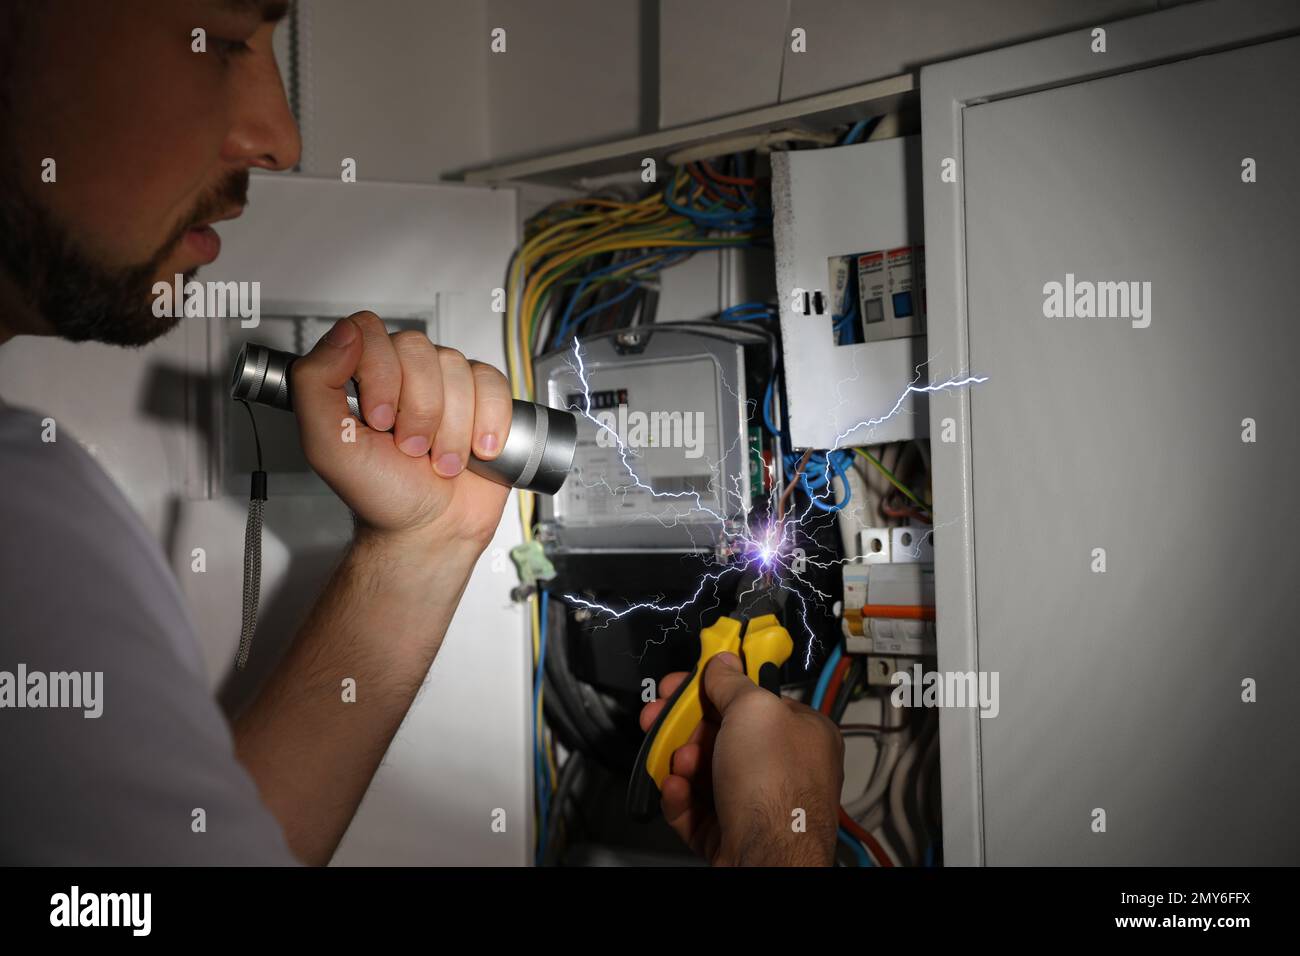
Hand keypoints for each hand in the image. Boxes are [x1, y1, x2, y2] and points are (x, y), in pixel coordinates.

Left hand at [290, 312, 511, 547]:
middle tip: (410, 447)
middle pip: (419, 349)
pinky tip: (476, 449)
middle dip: (419, 409)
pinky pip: (494, 384)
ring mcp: (447, 385)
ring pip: (458, 368)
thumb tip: (344, 334)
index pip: (371, 331)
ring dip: (451, 427)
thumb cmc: (380, 492)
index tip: (379, 419)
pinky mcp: (484, 399)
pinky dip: (489, 421)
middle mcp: (404, 373)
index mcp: (362, 375)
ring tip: (440, 459)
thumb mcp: (326, 445)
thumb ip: (314, 382)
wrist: (429, 530)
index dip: (380, 372)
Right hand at [639, 652, 843, 865]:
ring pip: (704, 772)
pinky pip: (696, 809)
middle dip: (685, 726)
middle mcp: (783, 768)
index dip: (714, 687)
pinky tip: (675, 789)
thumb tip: (723, 661)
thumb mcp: (753, 710)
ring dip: (682, 762)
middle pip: (722, 735)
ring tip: (678, 762)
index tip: (683, 683)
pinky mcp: (730, 834)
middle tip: (658, 715)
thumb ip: (733, 682)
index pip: (753, 699)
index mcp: (802, 733)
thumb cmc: (775, 784)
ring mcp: (757, 804)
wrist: (767, 859)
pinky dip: (680, 797)